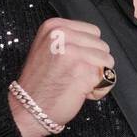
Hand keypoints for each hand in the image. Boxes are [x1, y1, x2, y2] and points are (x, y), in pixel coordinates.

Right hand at [10, 17, 114, 136]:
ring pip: (107, 61)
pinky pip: (108, 77)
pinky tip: (80, 93)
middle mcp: (63, 35)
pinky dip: (99, 90)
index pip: (93, 32)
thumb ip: (71, 41)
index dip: (88, 51)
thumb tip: (97, 44)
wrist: (28, 110)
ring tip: (76, 84)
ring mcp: (73, 52)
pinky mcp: (84, 70)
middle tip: (73, 76)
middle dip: (94, 64)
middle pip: (102, 46)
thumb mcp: (48, 49)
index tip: (72, 63)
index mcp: (54, 26)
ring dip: (98, 77)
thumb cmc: (40, 84)